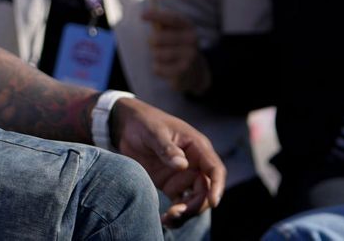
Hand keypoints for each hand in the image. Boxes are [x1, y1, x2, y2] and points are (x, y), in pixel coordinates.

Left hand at [110, 97, 225, 226]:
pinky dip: (176, 213)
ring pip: (195, 200)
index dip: (217, 186)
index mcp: (197, 147)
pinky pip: (180, 203)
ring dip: (186, 212)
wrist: (127, 126)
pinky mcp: (172, 185)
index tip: (213, 202)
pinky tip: (165, 220)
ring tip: (168, 218)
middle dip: (196, 204)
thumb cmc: (144, 123)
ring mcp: (184, 176)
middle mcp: (195, 164)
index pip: (214, 169)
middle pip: (206, 190)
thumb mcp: (154, 132)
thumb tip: (182, 165)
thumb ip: (167, 148)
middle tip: (177, 212)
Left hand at [142, 9, 210, 95]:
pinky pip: (159, 68)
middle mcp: (191, 39)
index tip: (141, 15)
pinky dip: (157, 68)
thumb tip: (145, 14)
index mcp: (187, 26)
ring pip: (157, 54)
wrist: (195, 69)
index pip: (172, 18)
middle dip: (151, 42)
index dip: (156, 16)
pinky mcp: (183, 71)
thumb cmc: (177, 45)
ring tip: (160, 56)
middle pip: (158, 38)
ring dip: (154, 55)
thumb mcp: (173, 31)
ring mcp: (189, 55)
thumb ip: (161, 24)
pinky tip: (162, 66)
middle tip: (153, 44)